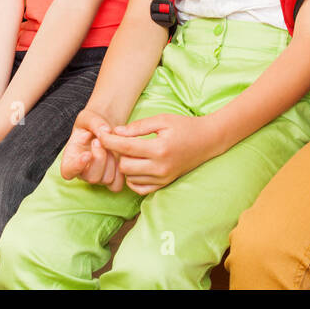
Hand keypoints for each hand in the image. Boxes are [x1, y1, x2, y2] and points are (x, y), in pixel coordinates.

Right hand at [61, 109, 122, 190]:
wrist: (105, 127)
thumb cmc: (91, 123)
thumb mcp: (88, 117)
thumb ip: (94, 122)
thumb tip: (106, 131)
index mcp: (71, 158)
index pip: (68, 172)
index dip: (77, 166)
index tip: (87, 154)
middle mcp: (82, 172)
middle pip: (91, 177)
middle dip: (100, 158)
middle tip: (100, 141)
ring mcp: (98, 177)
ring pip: (106, 180)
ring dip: (112, 161)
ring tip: (110, 145)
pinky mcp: (112, 179)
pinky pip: (117, 184)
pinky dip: (122, 171)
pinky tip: (120, 155)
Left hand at [98, 114, 215, 194]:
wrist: (208, 140)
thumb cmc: (185, 126)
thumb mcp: (163, 119)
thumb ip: (139, 126)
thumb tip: (117, 132)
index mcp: (159, 149)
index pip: (125, 148)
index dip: (110, 140)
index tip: (101, 134)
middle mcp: (160, 167)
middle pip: (125, 166)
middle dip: (118, 154)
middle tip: (119, 142)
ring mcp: (163, 178)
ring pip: (130, 178)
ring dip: (126, 166)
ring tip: (129, 153)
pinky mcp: (164, 184)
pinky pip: (140, 188)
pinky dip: (133, 179)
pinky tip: (136, 166)